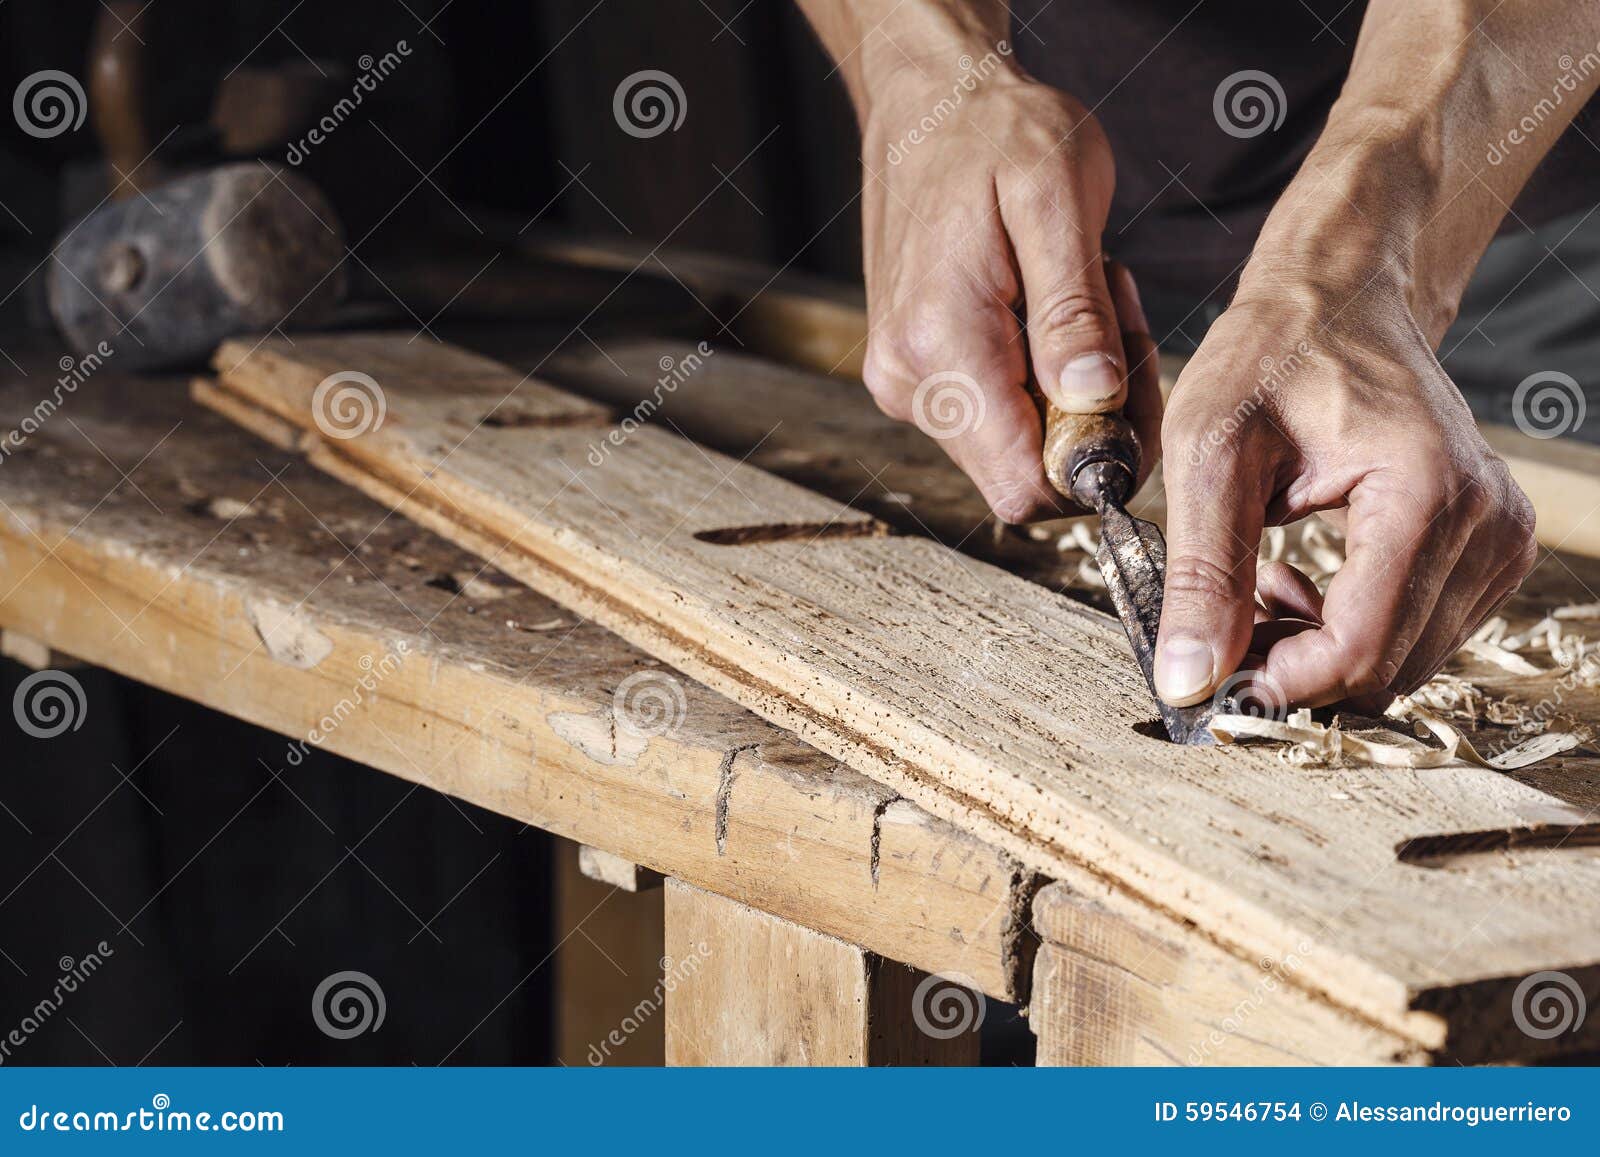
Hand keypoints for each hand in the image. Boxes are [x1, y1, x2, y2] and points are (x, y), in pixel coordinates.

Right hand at [858, 73, 1161, 522]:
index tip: (1130, 389)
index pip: (1024, 484)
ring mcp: (905, 383)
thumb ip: (1073, 310)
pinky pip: (993, 417)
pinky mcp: (913, 376)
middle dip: (1094, 422)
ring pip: (1014, 450)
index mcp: (943, 344)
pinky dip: (1040, 382)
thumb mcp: (1057, 197)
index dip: (1096, 463)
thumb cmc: (999, 133)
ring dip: (1071, 398)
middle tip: (1119, 325)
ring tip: (1086, 300)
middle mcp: (910, 381)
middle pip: (1026, 475)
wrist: (929, 104)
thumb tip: (1095, 403)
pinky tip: (1050, 310)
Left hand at [1155, 277, 1536, 709]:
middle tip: (1220, 623)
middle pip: (1384, 668)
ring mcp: (1498, 539)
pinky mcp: (1489, 550)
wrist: (1339, 300)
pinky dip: (1346, 631)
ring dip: (1314, 650)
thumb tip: (1190, 681)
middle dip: (1291, 670)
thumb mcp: (1210, 453)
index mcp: (1428, 492)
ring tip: (1255, 585)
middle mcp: (1486, 523)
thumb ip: (1203, 573)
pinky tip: (1294, 582)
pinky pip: (1416, 636)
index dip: (1277, 684)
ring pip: (1400, 663)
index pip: (1358, 649)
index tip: (1209, 677)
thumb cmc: (1272, 355)